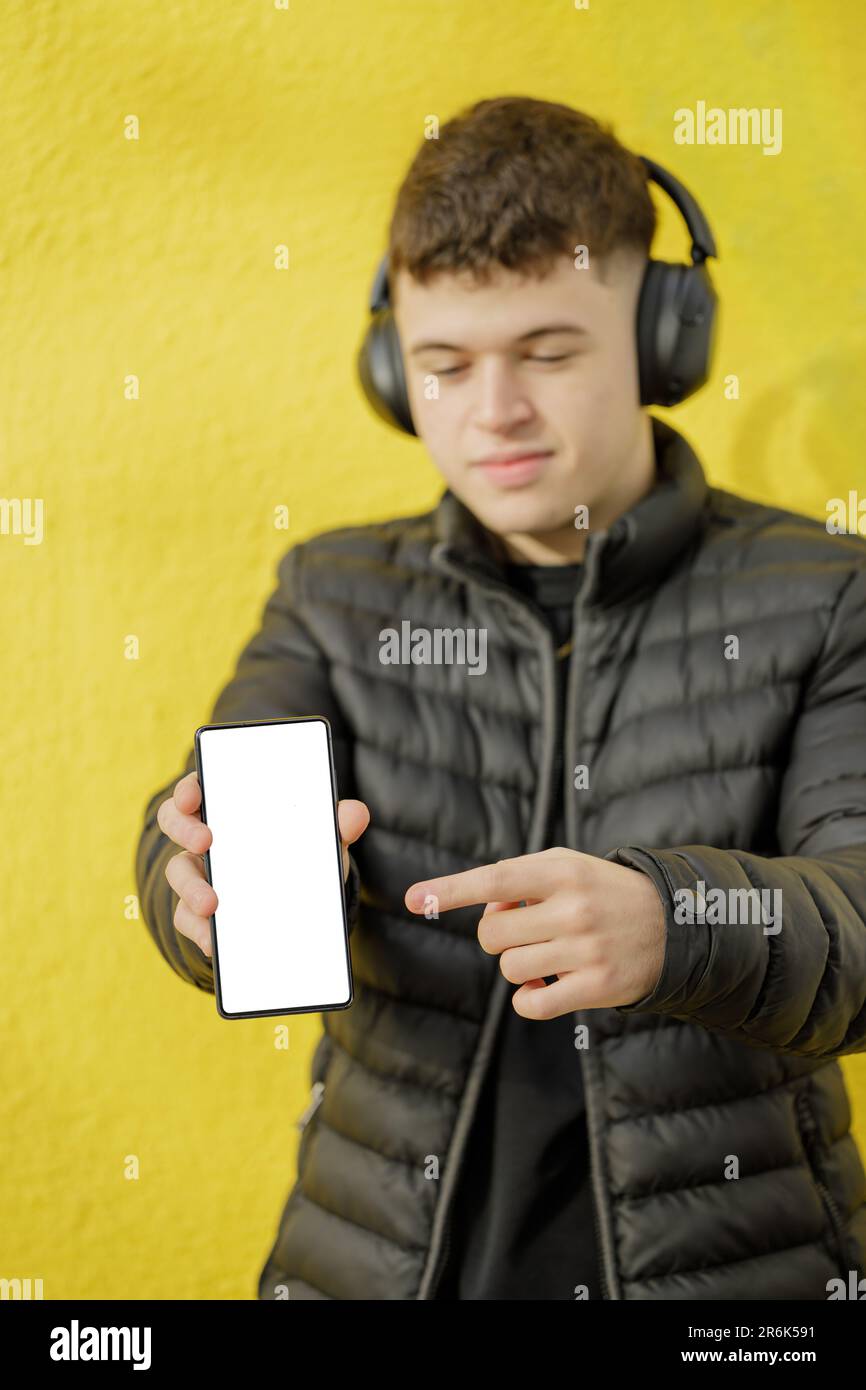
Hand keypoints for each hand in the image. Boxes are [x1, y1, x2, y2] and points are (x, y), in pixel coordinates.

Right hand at [159, 771, 369, 958]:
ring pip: (178, 873)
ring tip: (212, 905)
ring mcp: (198, 874)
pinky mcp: (198, 912)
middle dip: (184, 827)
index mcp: (230, 808)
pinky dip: (201, 932)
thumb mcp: (319, 842)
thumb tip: (355, 814)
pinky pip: (188, 920)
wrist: (297, 907)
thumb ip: (335, 826)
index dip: (190, 787)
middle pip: (175, 821)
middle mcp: (206, 836)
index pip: (200, 786)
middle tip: (205, 840)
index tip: (194, 794)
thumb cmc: (299, 856)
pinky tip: (216, 944)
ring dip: (191, 888)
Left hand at [404, 847, 665, 1018]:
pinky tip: (545, 986)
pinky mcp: (596, 987)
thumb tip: (484, 906)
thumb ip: (520, 879)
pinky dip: (529, 999)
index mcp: (562, 871)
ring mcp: (585, 950)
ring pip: (510, 969)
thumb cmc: (603, 891)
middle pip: (493, 933)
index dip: (451, 888)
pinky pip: (531, 1004)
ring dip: (518, 965)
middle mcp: (573, 909)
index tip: (415, 898)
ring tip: (547, 953)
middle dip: (498, 934)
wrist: (672, 923)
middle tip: (526, 929)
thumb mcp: (568, 867)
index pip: (495, 878)